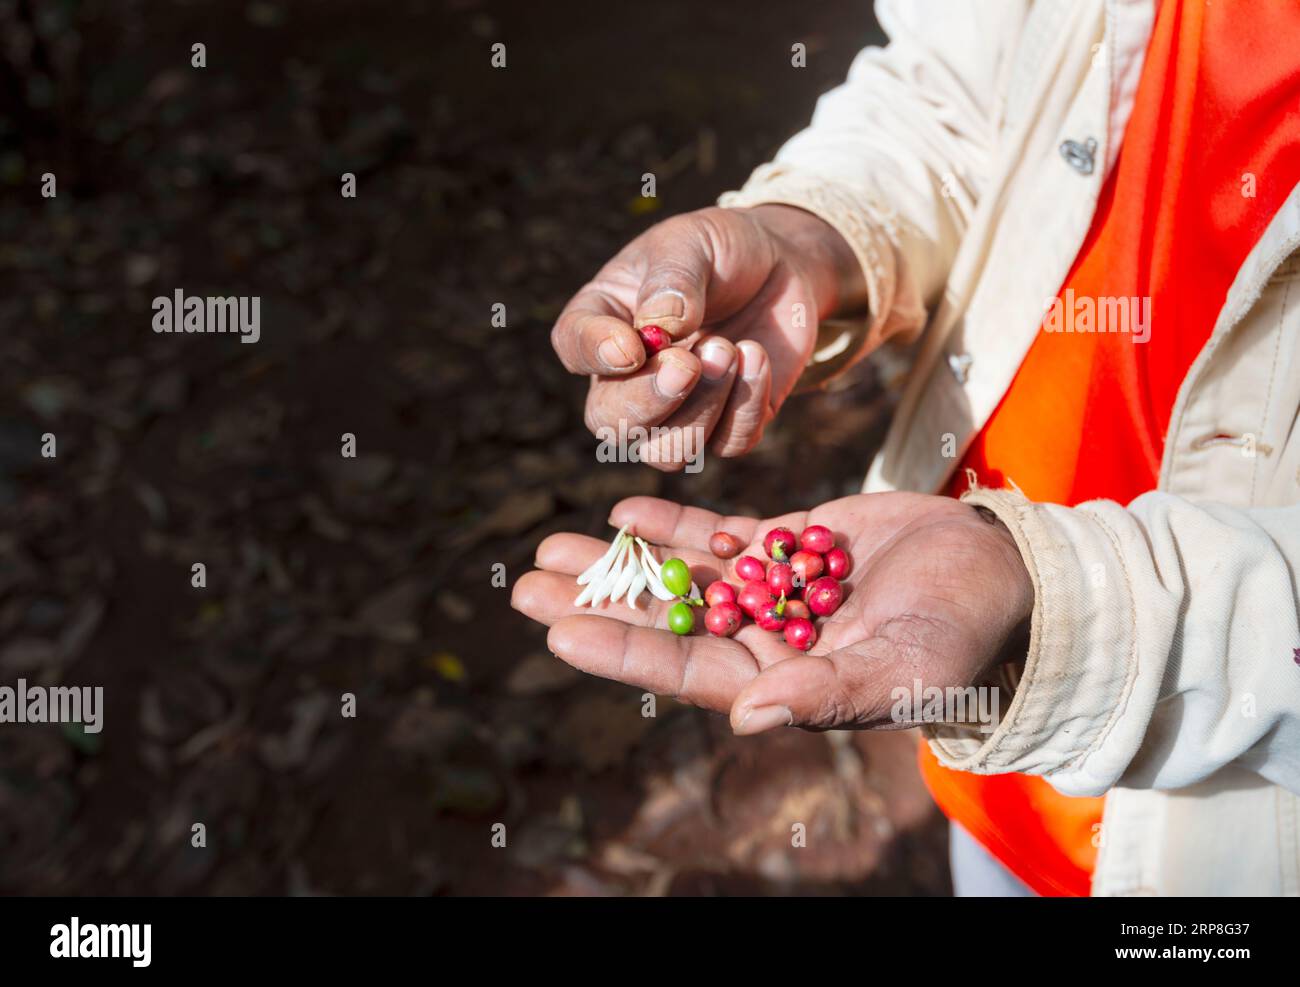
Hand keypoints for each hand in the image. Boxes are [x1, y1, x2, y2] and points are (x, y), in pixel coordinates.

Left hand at [511, 494, 1032, 734]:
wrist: (1001, 572)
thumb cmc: (962, 635)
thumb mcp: (904, 671)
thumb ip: (828, 696)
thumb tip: (743, 719)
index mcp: (780, 683)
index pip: (684, 671)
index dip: (621, 649)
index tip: (558, 628)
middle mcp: (763, 640)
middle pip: (664, 620)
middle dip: (596, 601)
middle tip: (524, 582)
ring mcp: (771, 589)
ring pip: (679, 574)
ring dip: (619, 559)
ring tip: (553, 543)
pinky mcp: (789, 543)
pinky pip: (719, 534)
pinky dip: (674, 520)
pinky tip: (625, 505)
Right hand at [550, 205, 864, 467]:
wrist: (781, 266)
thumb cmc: (721, 250)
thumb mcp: (693, 242)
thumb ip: (672, 280)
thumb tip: (661, 327)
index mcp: (603, 319)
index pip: (574, 346)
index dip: (595, 354)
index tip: (631, 347)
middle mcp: (628, 377)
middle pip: (610, 422)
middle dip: (648, 401)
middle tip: (688, 363)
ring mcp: (676, 409)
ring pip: (666, 453)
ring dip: (702, 409)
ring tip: (730, 348)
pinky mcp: (726, 425)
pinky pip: (726, 445)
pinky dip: (745, 409)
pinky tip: (756, 356)